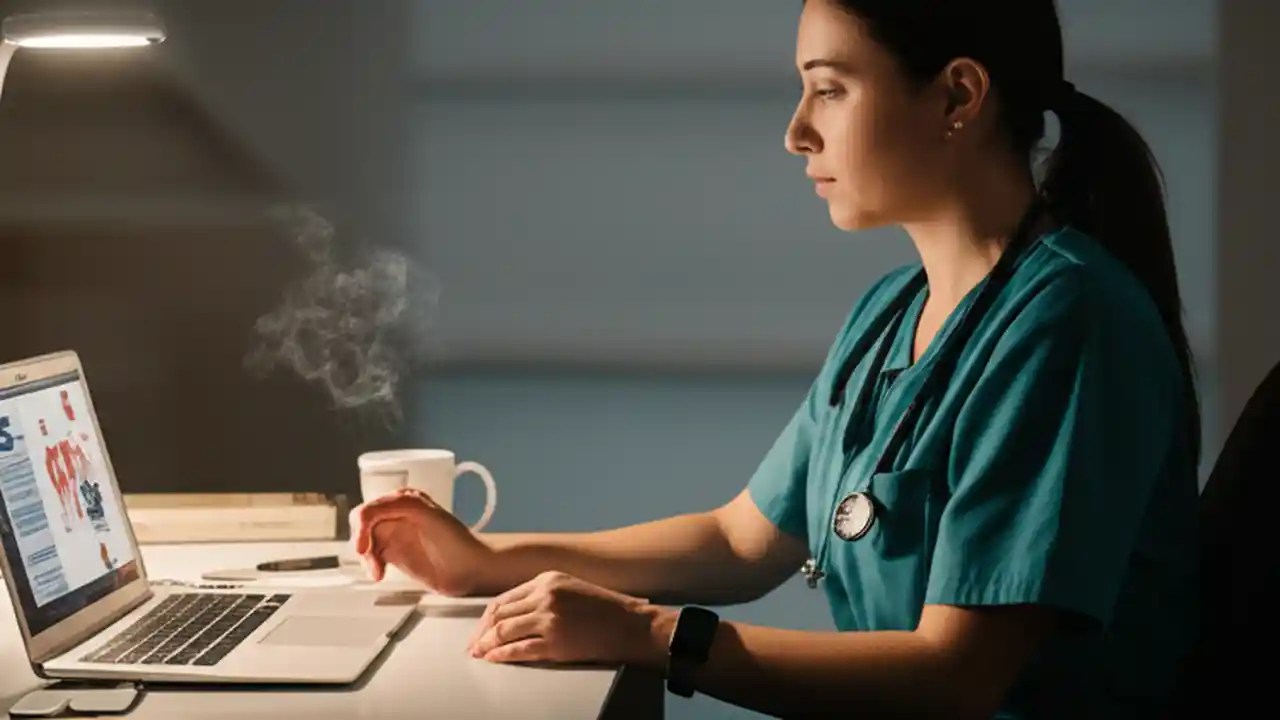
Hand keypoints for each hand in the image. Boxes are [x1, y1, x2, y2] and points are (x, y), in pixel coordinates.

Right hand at [350, 487, 494, 595]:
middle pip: (361, 525)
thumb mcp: (424, 514)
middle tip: (367, 558)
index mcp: (404, 499)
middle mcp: (398, 514)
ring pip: (365, 542)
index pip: (369, 510)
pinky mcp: (396, 554)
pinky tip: (379, 574)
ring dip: (366, 558)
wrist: (471, 569)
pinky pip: (372, 556)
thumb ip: (395, 506)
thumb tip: (366, 515)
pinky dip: (371, 565)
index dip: (361, 528)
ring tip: (377, 572)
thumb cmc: (456, 541)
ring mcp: (397, 534)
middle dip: (360, 542)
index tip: (363, 548)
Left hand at [467, 571, 665, 666]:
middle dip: (481, 632)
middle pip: (499, 614)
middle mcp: (545, 595)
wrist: (631, 625)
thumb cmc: (606, 610)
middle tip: (474, 646)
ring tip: (480, 654)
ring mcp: (549, 618)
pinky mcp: (555, 641)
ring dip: (487, 645)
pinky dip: (502, 655)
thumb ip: (543, 595)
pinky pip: (519, 650)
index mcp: (547, 580)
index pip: (504, 598)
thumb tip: (514, 614)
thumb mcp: (571, 589)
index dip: (487, 618)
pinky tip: (494, 659)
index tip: (480, 630)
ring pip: (504, 631)